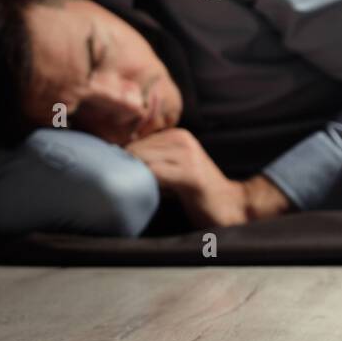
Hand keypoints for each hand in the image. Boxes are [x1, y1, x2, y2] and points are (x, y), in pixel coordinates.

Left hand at [124, 128, 291, 227]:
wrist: (230, 206)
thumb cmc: (195, 192)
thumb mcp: (173, 169)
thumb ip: (152, 160)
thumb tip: (112, 161)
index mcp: (177, 134)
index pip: (135, 140)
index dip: (119, 157)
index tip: (111, 173)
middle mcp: (182, 139)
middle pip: (135, 148)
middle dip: (121, 165)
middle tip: (113, 184)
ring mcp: (188, 155)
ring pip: (142, 159)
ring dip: (130, 174)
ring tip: (126, 190)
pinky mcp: (190, 175)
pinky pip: (154, 173)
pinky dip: (142, 182)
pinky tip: (140, 193)